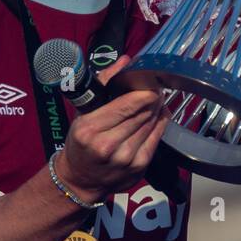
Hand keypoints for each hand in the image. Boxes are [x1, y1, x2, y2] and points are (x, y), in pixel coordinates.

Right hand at [55, 54, 168, 202]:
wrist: (80, 180)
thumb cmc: (81, 141)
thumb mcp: (83, 111)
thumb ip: (104, 82)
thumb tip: (125, 61)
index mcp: (90, 128)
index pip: (126, 104)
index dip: (144, 91)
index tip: (151, 81)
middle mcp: (107, 145)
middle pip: (142, 113)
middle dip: (152, 98)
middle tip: (155, 88)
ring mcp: (124, 159)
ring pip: (151, 124)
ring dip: (157, 109)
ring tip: (156, 100)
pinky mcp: (138, 168)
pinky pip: (156, 139)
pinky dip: (160, 124)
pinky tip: (159, 115)